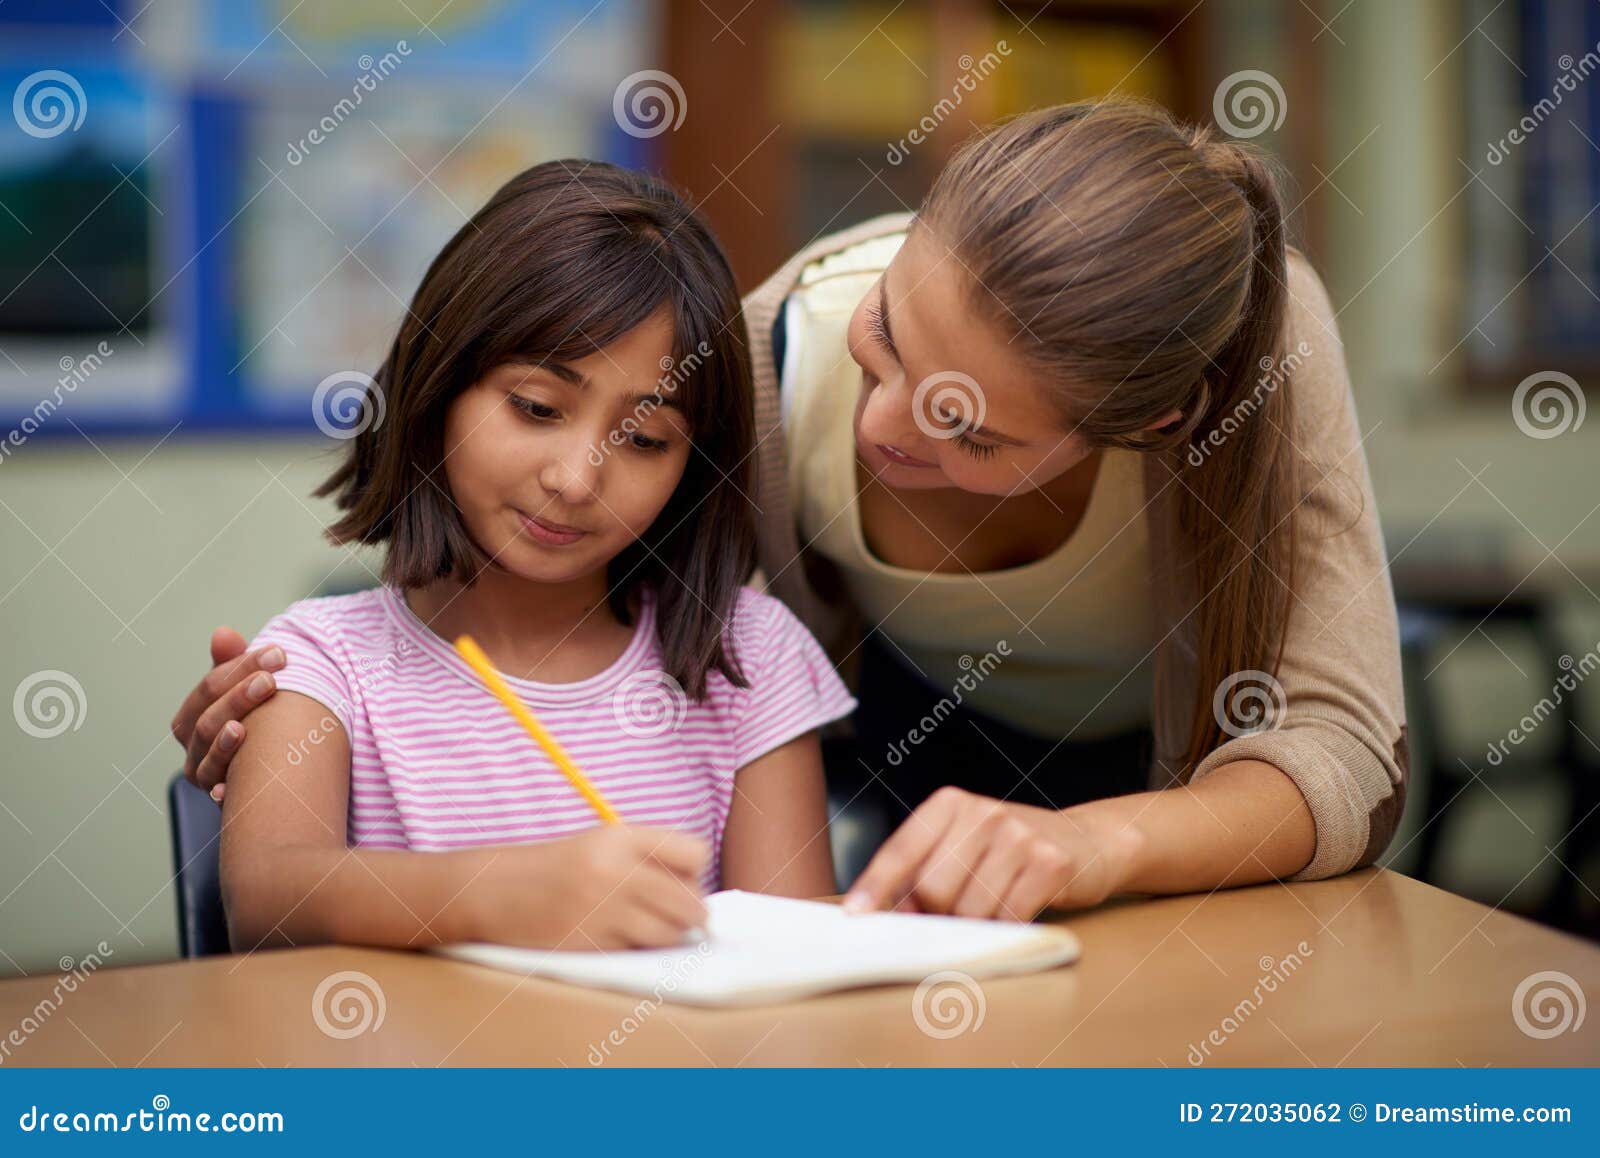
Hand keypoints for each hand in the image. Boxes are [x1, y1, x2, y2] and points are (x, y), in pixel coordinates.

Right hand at [171, 627, 284, 801]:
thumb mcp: (244, 687)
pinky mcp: (223, 800)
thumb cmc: (254, 717)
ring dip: (226, 742)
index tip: (277, 654)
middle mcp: (193, 749)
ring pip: (209, 757)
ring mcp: (207, 776)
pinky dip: (223, 791)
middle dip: (238, 698)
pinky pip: (220, 796)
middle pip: (208, 721)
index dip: (240, 668)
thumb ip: (233, 663)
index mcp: (192, 717)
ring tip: (245, 726)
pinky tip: (230, 786)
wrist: (268, 769)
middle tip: (271, 680)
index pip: (210, 688)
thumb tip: (223, 633)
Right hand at [468, 826, 709, 949]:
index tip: (683, 882)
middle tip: (681, 919)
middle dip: (692, 914)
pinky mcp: (590, 942)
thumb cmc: (555, 869)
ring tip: (649, 931)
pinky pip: (637, 951)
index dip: (695, 872)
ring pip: (669, 933)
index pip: (694, 853)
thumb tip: (698, 890)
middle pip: (690, 901)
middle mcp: (618, 870)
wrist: (493, 890)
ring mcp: (604, 908)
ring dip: (668, 937)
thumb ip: (646, 858)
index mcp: (623, 836)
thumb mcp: (601, 845)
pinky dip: (638, 950)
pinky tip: (620, 940)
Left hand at [842, 786, 1142, 919]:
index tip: (856, 916)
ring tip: (992, 906)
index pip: (901, 850)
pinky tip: (1017, 913)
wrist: (1088, 841)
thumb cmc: (1012, 851)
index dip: (875, 885)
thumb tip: (890, 915)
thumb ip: (927, 870)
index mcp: (950, 804)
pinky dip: (1006, 928)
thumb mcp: (965, 845)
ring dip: (975, 924)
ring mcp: (1018, 836)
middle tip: (956, 913)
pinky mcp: (1050, 864)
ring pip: (969, 909)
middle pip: (933, 889)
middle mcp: (982, 813)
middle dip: (938, 913)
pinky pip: (1008, 917)